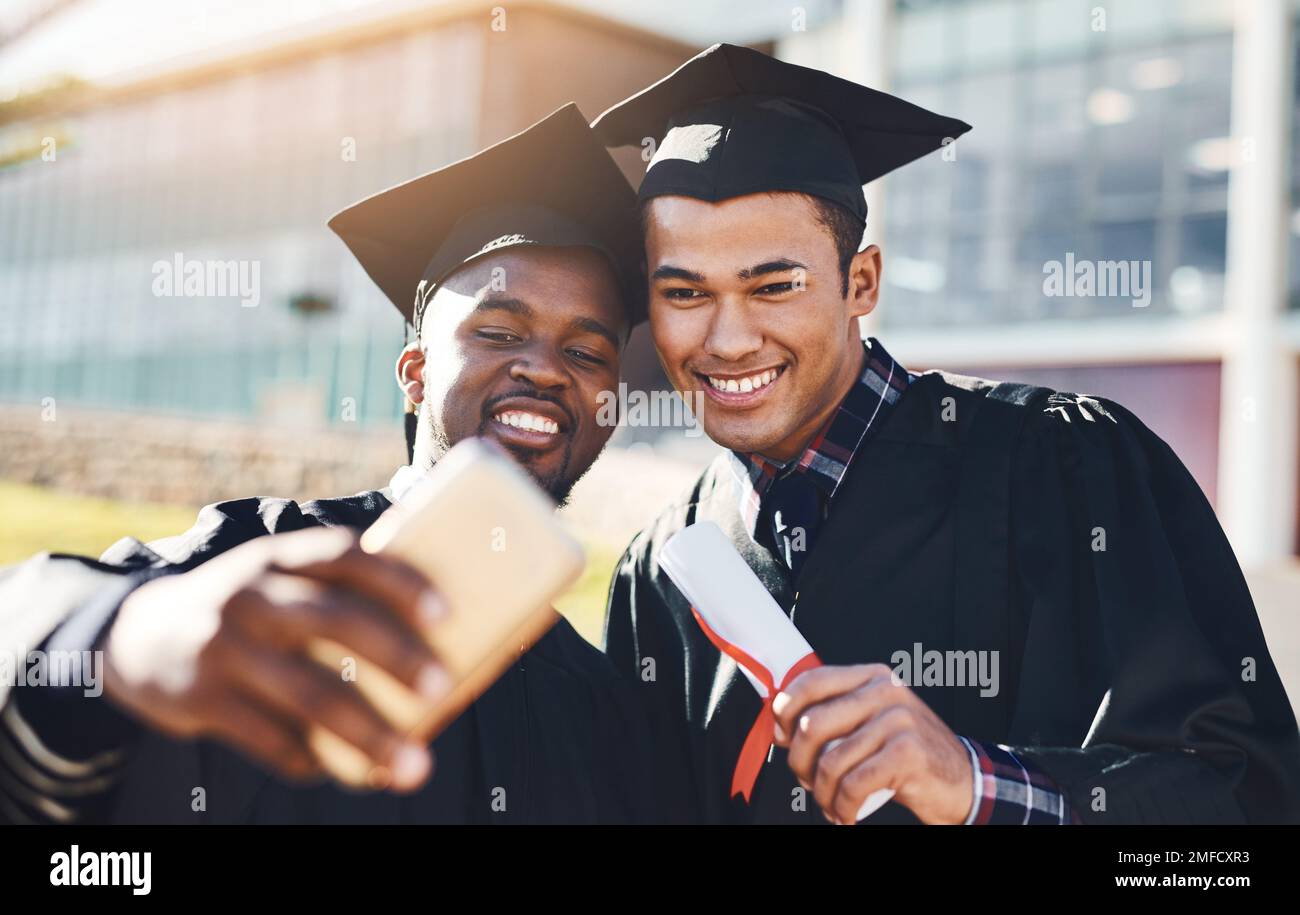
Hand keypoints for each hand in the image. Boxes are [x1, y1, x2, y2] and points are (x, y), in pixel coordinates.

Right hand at [102, 527, 449, 791]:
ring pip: (307, 694)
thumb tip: (437, 623)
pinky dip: (318, 761)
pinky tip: (355, 773)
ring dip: (368, 733)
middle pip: (333, 620)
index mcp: (277, 558)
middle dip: (395, 656)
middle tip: (442, 687)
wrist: (135, 637)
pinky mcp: (203, 701)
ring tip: (414, 764)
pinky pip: (271, 740)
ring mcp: (223, 649)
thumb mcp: (274, 576)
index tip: (446, 611)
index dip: (398, 580)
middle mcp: (249, 596)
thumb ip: (333, 588)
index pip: (345, 555)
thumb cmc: (243, 607)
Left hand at [771, 663, 972, 824]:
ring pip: (830, 762)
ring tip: (829, 804)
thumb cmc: (906, 754)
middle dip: (799, 762)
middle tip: (807, 782)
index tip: (781, 737)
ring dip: (821, 795)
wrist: (960, 780)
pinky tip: (845, 814)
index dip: (785, 711)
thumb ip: (835, 716)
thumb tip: (780, 729)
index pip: (811, 682)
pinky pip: (854, 784)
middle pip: (812, 724)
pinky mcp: (907, 752)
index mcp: (870, 677)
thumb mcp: (871, 722)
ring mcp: (898, 720)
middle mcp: (884, 691)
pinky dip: (842, 807)